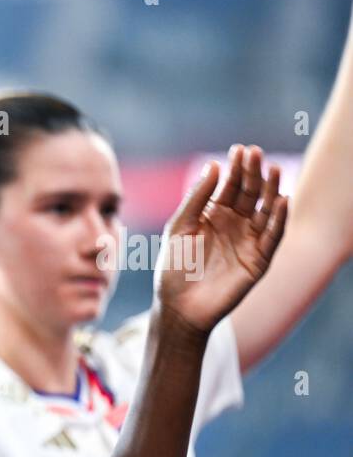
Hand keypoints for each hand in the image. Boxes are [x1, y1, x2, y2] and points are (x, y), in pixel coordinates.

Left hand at [155, 145, 287, 334]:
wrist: (178, 306)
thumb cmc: (174, 268)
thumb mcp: (180, 227)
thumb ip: (197, 198)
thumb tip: (214, 165)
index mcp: (215, 214)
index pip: (230, 186)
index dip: (236, 168)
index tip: (239, 150)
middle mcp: (235, 224)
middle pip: (250, 194)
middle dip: (254, 173)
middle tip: (256, 153)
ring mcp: (249, 241)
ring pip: (265, 211)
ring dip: (271, 190)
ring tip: (274, 170)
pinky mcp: (259, 259)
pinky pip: (273, 236)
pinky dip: (279, 219)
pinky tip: (282, 200)